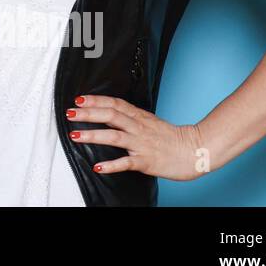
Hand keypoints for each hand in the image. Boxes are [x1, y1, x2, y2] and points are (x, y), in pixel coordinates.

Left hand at [67, 94, 206, 181]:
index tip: (78, 99)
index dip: (96, 100)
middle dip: (89, 114)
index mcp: (139, 116)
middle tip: (70, 113)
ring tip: (76, 136)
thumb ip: (130, 116)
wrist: (195, 150)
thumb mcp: (149, 120)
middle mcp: (138, 127)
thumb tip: (110, 111)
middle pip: (111, 116)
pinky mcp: (146, 161)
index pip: (114, 104)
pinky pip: (126, 163)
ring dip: (94, 136)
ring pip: (115, 136)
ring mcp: (142, 144)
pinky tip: (98, 167)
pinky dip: (111, 165)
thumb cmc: (170, 137)